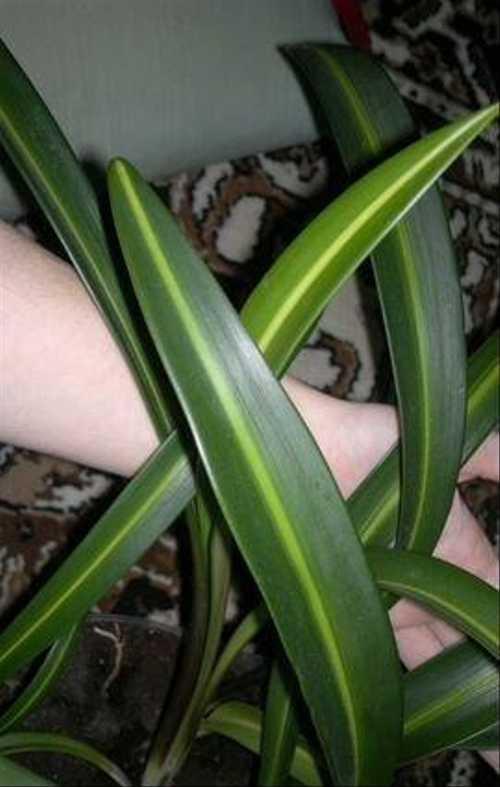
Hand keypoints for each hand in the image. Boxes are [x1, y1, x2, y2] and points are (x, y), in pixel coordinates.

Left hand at [284, 376, 498, 770]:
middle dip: (490, 690)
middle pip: (473, 645)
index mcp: (458, 552)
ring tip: (490, 747)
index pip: (497, 606)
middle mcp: (428, 584)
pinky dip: (409, 694)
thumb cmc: (368, 441)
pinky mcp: (349, 611)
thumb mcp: (446, 447)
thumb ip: (492, 458)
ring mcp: (388, 601)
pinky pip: (383, 660)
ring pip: (436, 662)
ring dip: (462, 702)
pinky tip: (429, 726)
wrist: (290, 447)